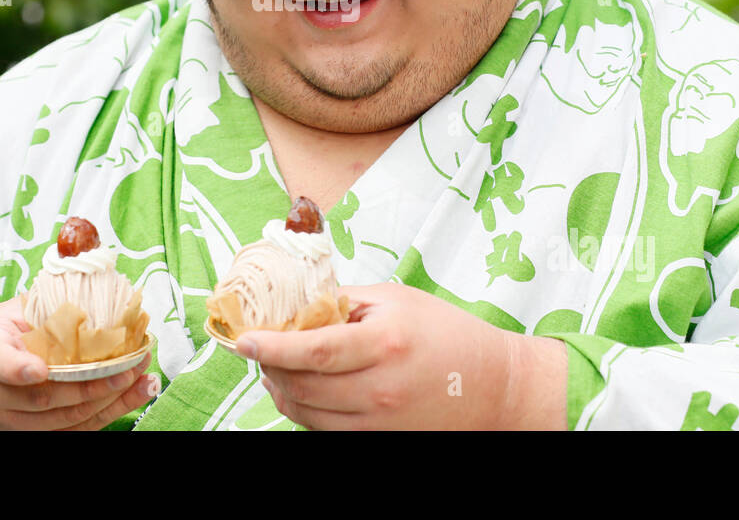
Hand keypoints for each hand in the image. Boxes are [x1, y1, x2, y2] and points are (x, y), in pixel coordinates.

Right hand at [0, 296, 158, 429]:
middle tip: (124, 366)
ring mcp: (15, 418)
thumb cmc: (3, 336)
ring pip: (62, 419)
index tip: (39, 369)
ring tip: (138, 376)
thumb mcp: (8, 312)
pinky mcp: (37, 431)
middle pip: (41, 397)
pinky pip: (75, 430)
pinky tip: (138, 393)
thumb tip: (84, 263)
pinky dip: (111, 413)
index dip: (17, 369)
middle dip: (87, 385)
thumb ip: (40, 300)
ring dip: (106, 400)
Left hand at [240, 283, 565, 429]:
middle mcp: (381, 389)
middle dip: (271, 366)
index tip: (243, 339)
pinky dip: (305, 410)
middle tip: (259, 347)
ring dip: (282, 389)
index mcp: (385, 343)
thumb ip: (344, 300)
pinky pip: (325, 431)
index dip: (272, 346)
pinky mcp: (381, 441)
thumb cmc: (448, 335)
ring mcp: (381, 422)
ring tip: (278, 366)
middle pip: (302, 385)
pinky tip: (305, 388)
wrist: (495, 387)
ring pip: (307, 413)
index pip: (314, 349)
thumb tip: (293, 298)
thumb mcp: (397, 301)